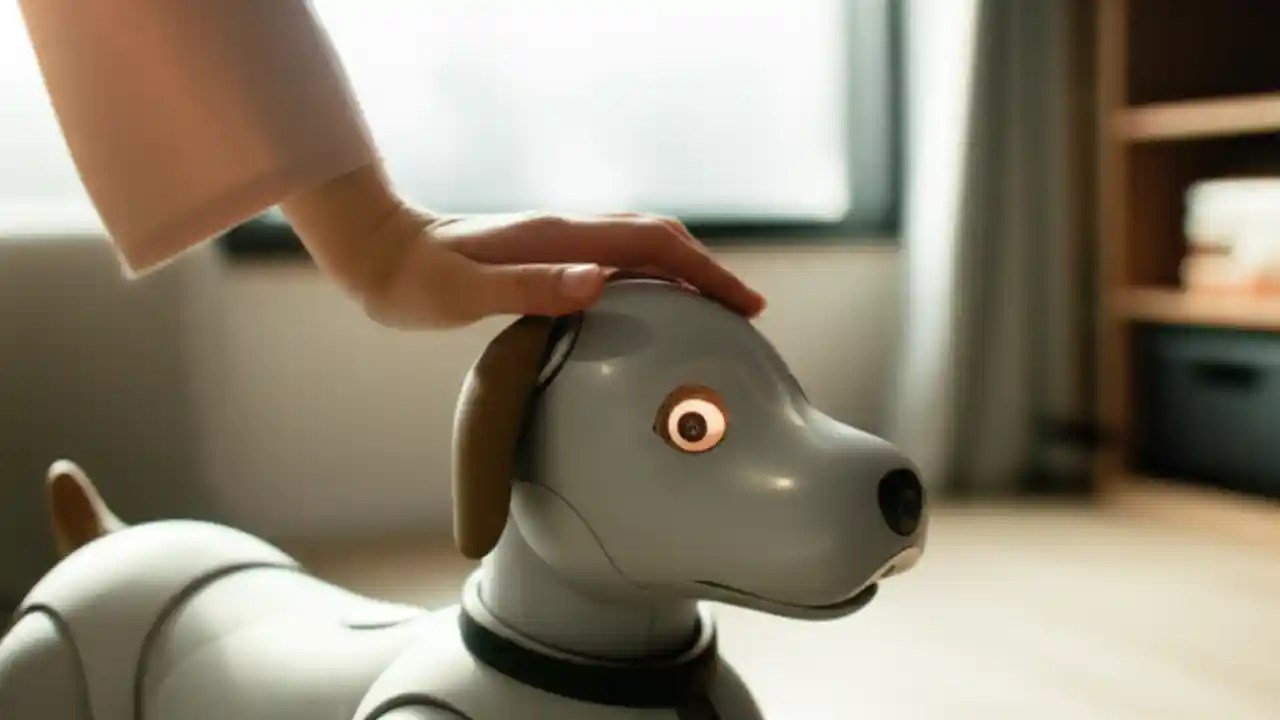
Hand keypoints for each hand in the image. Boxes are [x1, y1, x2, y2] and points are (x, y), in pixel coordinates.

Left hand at [282, 163, 764, 328]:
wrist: (378, 251)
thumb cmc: (415, 279)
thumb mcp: (466, 291)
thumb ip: (531, 288)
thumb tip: (600, 284)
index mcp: (559, 238)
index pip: (653, 247)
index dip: (704, 273)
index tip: (743, 305)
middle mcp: (566, 233)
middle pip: (658, 240)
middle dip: (706, 272)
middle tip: (743, 311)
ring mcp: (556, 243)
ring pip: (639, 249)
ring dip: (682, 274)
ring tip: (711, 312)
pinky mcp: (544, 258)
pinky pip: (615, 263)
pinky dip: (650, 281)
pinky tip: (649, 310)